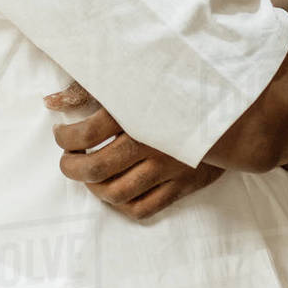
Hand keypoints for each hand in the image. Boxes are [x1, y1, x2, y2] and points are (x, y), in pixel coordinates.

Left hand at [43, 82, 223, 219]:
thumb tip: (51, 100)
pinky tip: (116, 191)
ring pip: (116, 194)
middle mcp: (149, 143)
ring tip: (90, 176)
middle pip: (95, 170)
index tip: (61, 134)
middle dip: (72, 168)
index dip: (64, 138)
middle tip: (68, 160)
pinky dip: (123, 206)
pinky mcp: (182, 185)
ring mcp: (167, 168)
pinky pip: (143, 208)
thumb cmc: (177, 89)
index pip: (84, 135)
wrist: (237, 108)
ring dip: (94, 189)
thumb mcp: (136, 79)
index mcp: (136, 112)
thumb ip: (91, 88)